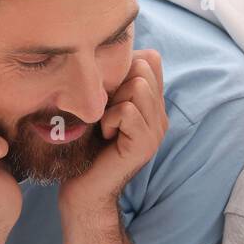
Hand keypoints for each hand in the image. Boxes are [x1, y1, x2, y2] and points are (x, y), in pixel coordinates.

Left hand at [60, 50, 168, 213]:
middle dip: (117, 83)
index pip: (150, 59)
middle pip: (144, 67)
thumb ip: (112, 84)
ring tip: (105, 124)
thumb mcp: (99, 107)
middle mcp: (160, 116)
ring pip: (138, 86)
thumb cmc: (84, 147)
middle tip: (103, 112)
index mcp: (152, 104)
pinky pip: (127, 111)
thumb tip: (108, 51)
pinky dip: (109, 119)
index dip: (123, 66)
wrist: (83, 192)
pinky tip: (105, 135)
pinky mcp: (145, 144)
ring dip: (112, 102)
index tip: (105, 93)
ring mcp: (157, 130)